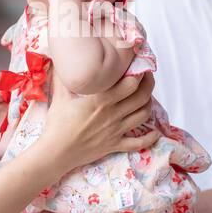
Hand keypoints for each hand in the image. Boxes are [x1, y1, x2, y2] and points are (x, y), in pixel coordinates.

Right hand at [38, 72, 157, 171]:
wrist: (56, 152)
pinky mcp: (115, 145)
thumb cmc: (57, 124)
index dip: (139, 73)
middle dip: (148, 84)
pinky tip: (155, 132)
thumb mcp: (60, 97)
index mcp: (101, 100)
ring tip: (147, 97)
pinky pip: (138, 143)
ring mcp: (116, 131)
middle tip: (147, 77)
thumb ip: (62, 77)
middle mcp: (113, 114)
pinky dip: (150, 138)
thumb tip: (59, 59)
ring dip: (149, 104)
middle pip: (142, 97)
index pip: (130, 84)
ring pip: (143, 115)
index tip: (139, 66)